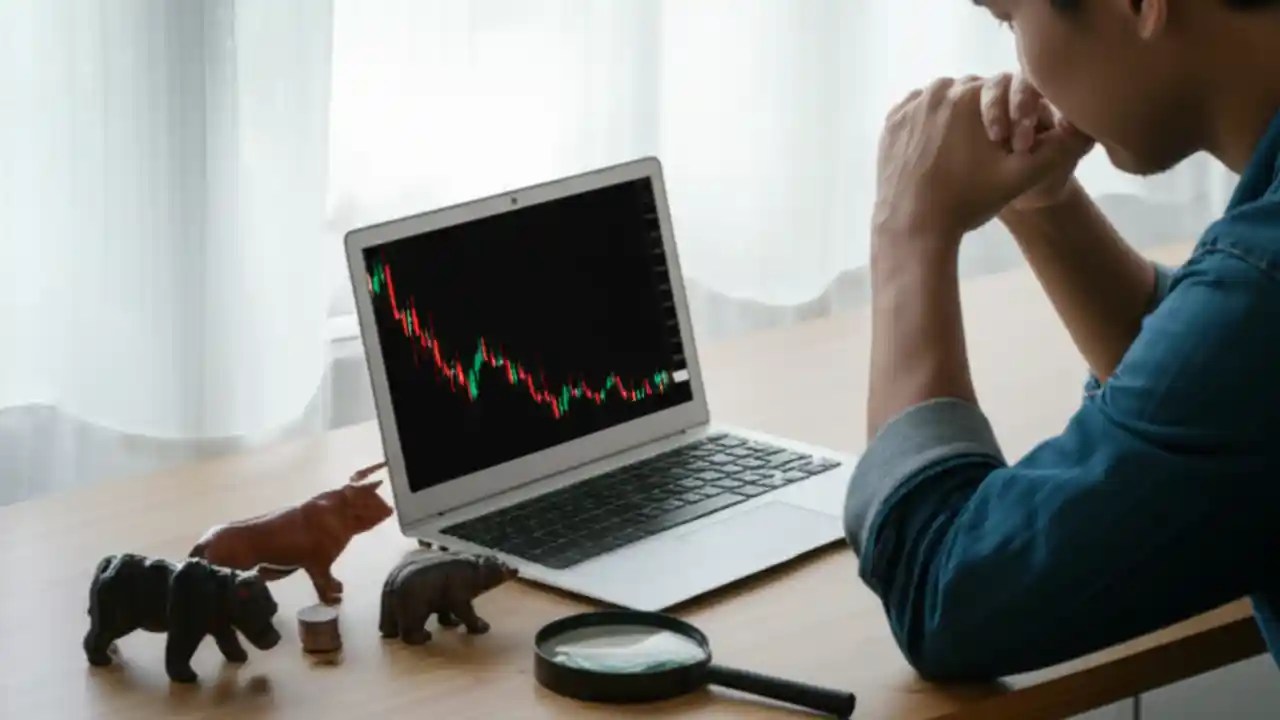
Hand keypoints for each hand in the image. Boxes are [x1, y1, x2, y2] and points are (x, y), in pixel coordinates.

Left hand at [874, 76, 1093, 242]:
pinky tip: (939, 153)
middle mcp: (936, 90)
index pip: (1003, 89)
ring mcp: (908, 106)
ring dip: (956, 118)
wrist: (913, 226)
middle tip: (987, 150)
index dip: (1012, 114)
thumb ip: (1059, 149)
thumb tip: (1084, 128)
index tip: (1009, 145)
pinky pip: (919, 113)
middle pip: (971, 93)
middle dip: (983, 114)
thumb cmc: (969, 200)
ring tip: (963, 153)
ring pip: (943, 100)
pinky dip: (930, 125)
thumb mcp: (1022, 176)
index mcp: (969, 94)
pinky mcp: (890, 123)